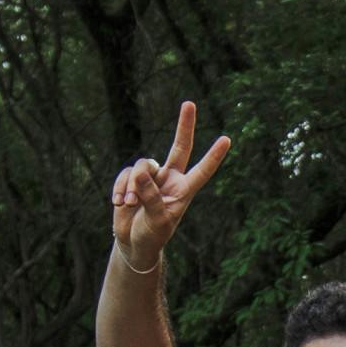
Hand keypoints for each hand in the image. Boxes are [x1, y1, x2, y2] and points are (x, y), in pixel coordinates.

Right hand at [108, 99, 233, 274]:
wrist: (133, 243)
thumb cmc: (152, 235)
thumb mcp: (157, 220)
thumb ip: (151, 197)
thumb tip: (140, 173)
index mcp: (184, 191)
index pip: (202, 170)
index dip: (213, 156)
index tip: (227, 139)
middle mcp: (170, 179)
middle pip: (179, 147)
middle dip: (184, 125)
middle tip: (189, 103)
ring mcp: (151, 177)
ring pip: (142, 166)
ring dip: (133, 185)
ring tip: (129, 204)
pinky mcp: (131, 179)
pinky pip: (125, 175)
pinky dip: (120, 188)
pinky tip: (118, 203)